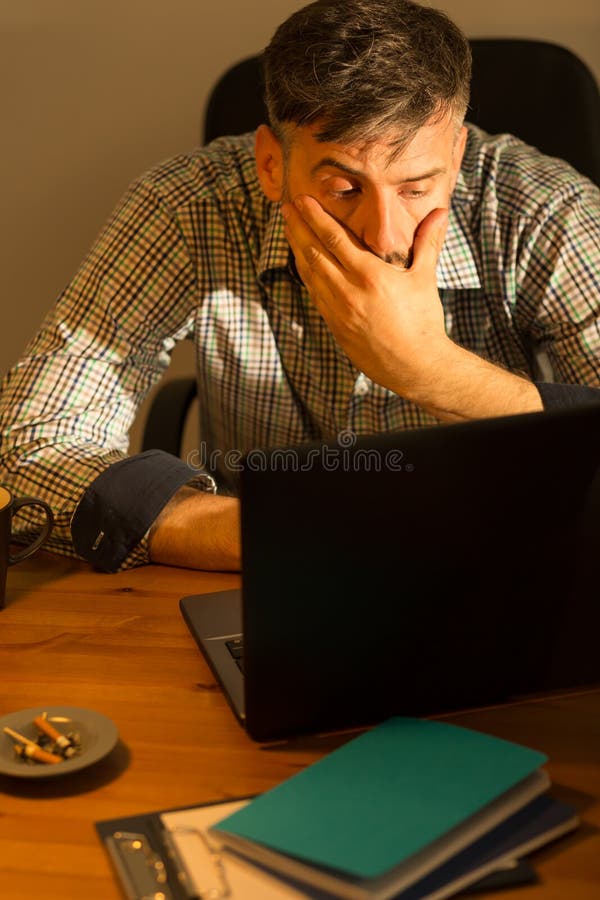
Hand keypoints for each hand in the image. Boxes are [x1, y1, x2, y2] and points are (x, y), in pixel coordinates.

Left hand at [282, 195, 450, 398]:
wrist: (415, 366)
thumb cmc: (423, 321)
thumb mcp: (425, 278)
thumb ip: (427, 242)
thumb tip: (440, 212)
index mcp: (369, 275)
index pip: (334, 238)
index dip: (315, 217)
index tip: (301, 201)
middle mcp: (348, 291)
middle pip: (314, 252)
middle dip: (298, 228)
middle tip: (286, 209)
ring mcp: (337, 310)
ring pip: (309, 274)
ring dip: (297, 249)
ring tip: (289, 231)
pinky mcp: (335, 326)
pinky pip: (314, 294)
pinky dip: (306, 275)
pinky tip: (302, 264)